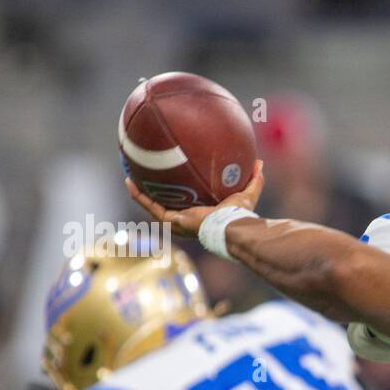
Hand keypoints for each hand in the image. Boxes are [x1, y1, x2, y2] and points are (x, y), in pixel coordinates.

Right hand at [125, 159, 264, 236]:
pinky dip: (139, 195)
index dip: (178, 190)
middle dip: (155, 190)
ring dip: (140, 192)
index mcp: (201, 213)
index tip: (173, 178)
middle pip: (167, 203)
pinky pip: (150, 206)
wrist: (232, 227)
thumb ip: (254, 178)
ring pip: (153, 205)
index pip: (187, 201)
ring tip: (130, 176)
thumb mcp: (248, 192)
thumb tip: (259, 161)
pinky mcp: (171, 221)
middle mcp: (186, 218)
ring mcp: (177, 221)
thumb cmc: (241, 215)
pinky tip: (130, 181)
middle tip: (147, 174)